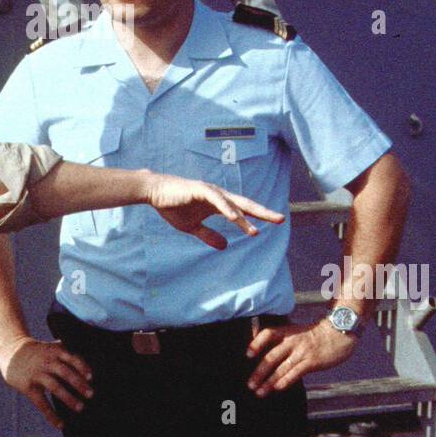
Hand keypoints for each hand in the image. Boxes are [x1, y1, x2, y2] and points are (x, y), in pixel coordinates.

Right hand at [0, 337, 93, 430]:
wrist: (11, 351)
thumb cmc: (37, 352)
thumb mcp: (51, 347)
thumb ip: (67, 353)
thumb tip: (88, 367)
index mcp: (55, 351)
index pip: (72, 358)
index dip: (82, 367)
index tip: (91, 377)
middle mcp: (47, 362)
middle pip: (66, 372)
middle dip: (79, 384)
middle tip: (90, 395)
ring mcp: (37, 374)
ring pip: (55, 387)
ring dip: (69, 398)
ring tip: (80, 407)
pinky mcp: (28, 386)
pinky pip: (41, 403)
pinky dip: (51, 415)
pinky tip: (60, 424)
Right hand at [145, 173, 284, 249]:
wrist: (154, 193)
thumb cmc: (172, 206)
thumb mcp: (192, 227)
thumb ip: (209, 235)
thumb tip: (225, 246)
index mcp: (218, 204)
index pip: (243, 211)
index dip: (258, 216)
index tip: (275, 223)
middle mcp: (218, 196)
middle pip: (245, 204)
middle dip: (263, 212)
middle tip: (281, 219)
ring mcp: (210, 192)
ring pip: (233, 205)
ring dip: (245, 217)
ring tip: (256, 231)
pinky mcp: (200, 190)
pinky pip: (217, 200)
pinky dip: (227, 209)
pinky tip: (236, 218)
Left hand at [245, 317, 357, 395]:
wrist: (339, 333)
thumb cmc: (314, 335)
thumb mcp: (296, 331)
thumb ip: (281, 339)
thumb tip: (264, 353)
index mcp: (286, 331)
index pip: (267, 334)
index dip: (256, 343)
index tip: (248, 355)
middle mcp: (292, 341)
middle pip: (271, 356)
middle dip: (259, 372)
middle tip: (250, 384)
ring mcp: (302, 352)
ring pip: (281, 368)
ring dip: (268, 382)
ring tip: (259, 392)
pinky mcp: (312, 362)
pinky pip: (295, 373)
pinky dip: (285, 381)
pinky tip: (277, 388)